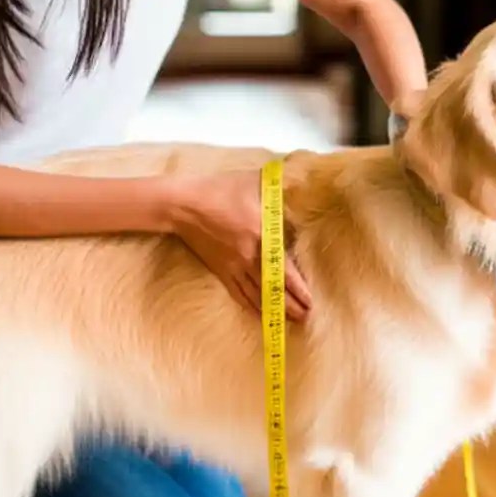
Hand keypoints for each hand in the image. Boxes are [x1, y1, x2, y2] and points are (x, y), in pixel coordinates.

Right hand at [165, 169, 311, 320]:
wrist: (184, 205)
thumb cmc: (220, 190)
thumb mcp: (255, 182)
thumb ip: (280, 184)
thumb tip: (302, 176)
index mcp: (260, 238)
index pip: (284, 271)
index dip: (298, 290)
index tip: (311, 302)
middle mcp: (248, 258)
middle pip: (273, 290)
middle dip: (291, 306)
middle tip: (306, 317)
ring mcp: (233, 267)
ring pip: (257, 296)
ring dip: (274, 311)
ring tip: (290, 321)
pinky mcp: (220, 271)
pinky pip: (238, 294)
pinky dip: (251, 307)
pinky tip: (260, 315)